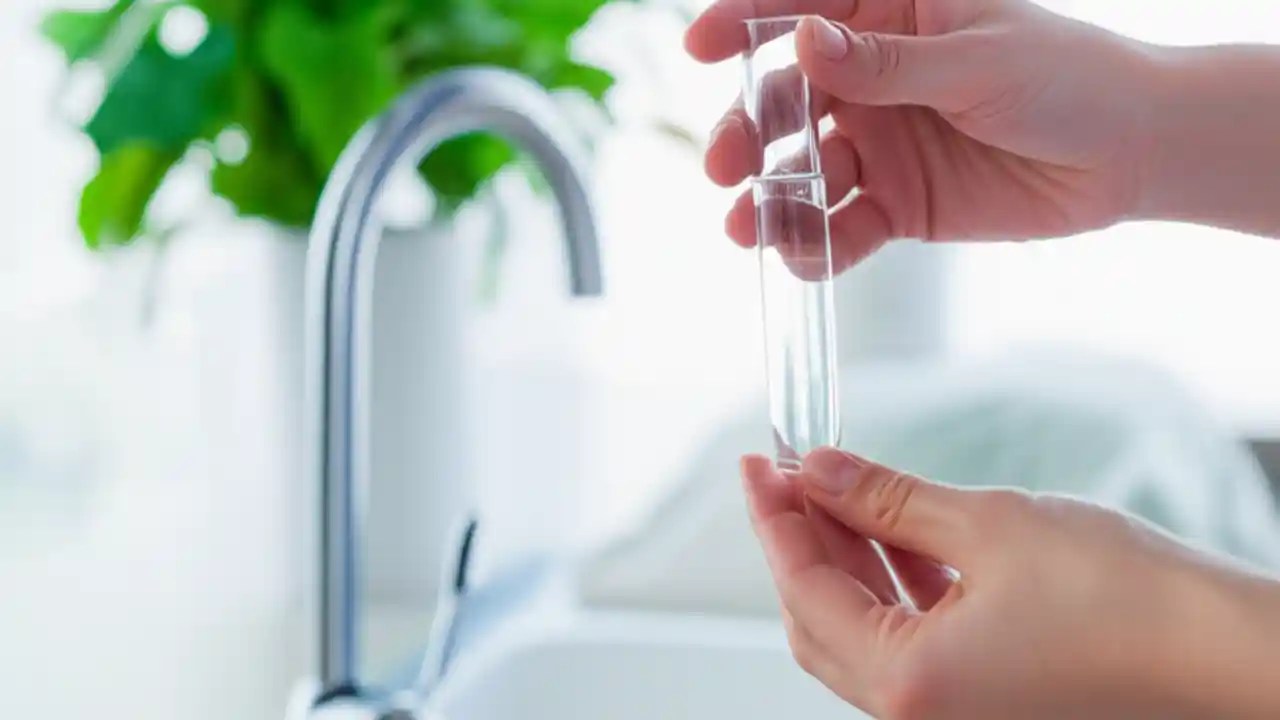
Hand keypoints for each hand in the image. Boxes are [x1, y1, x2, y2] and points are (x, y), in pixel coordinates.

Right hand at [687, 0, 1158, 270]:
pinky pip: (843, 226)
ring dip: (770, 199)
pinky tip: (798, 259)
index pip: (801, 9)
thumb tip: (802, 40)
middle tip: (723, 166)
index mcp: (892, 13)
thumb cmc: (1068, 77)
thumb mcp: (976, 60)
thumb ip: (885, 63)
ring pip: (805, 170)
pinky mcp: (898, 203)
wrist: (1131, 155)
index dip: (743, 23)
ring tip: (745, 227)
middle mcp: (873, 78)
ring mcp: (881, 142)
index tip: (700, 47)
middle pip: (787, 101)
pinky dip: (818, 245)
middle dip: (748, 132)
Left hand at [741, 448, 1279, 718]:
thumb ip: (886, 500)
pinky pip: (908, 640)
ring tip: (834, 488)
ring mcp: (950, 712)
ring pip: (861, 628)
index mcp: (908, 684)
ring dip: (843, 558)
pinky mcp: (981, 698)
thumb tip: (818, 471)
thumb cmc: (1125, 597)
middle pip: (820, 617)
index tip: (758, 464)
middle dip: (800, 540)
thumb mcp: (987, 526)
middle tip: (787, 472)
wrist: (1224, 653)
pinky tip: (892, 534)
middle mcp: (919, 714)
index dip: (774, 519)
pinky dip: (891, 585)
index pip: (804, 590)